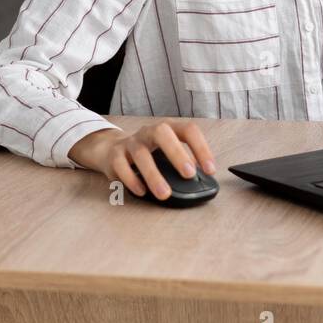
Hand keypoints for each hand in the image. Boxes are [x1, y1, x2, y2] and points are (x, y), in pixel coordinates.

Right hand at [68, 121, 216, 199]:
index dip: (201, 148)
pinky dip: (131, 180)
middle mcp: (149, 132)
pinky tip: (141, 192)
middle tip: (189, 174)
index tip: (210, 170)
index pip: (188, 130)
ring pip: (140, 153)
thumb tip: (203, 179)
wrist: (112, 150)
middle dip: (177, 153)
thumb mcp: (168, 152)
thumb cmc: (149, 153)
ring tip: (164, 194)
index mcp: (168, 129)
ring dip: (153, 175)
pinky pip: (121, 165)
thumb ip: (185, 162)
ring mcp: (130, 142)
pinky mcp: (114, 156)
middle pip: (162, 133)